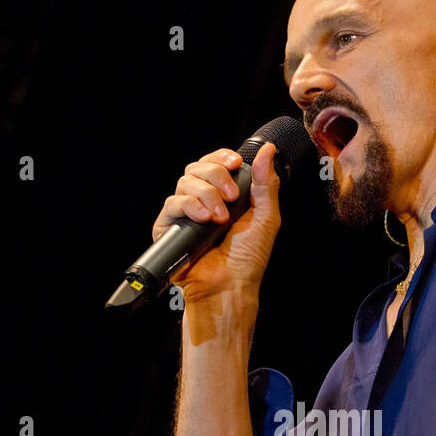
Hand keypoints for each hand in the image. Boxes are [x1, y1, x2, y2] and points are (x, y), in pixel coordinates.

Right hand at [151, 142, 280, 304]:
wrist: (229, 285)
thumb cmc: (248, 259)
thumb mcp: (266, 217)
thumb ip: (266, 183)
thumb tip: (268, 149)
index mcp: (224, 196)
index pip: (215, 162)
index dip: (222, 157)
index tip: (236, 164)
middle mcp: (202, 201)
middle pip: (198, 167)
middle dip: (216, 175)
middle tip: (232, 197)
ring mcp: (185, 213)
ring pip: (185, 182)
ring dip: (207, 195)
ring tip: (220, 219)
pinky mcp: (168, 227)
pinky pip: (173, 202)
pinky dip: (190, 206)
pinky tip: (205, 220)